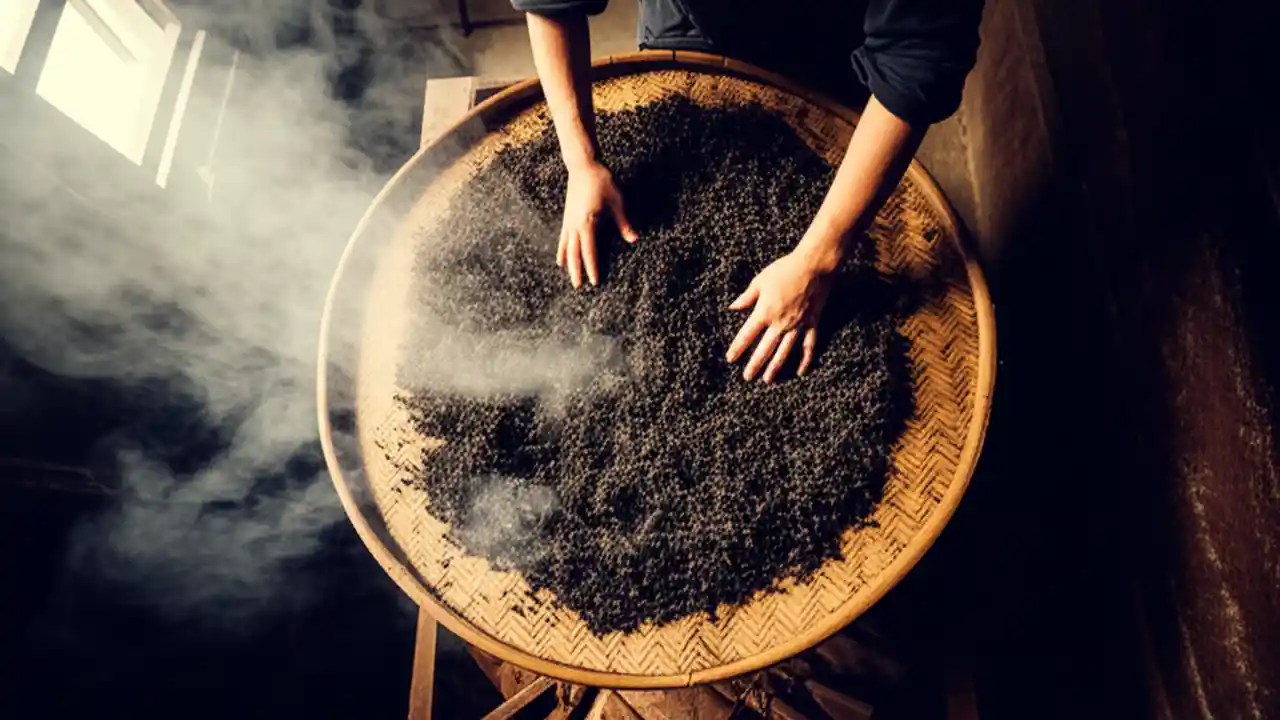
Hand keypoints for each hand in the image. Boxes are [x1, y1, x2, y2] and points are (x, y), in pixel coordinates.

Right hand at [558, 161, 638, 286]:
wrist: (583, 165)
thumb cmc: (601, 181)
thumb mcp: (617, 201)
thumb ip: (623, 222)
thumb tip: (634, 239)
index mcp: (587, 223)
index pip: (589, 251)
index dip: (592, 267)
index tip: (594, 281)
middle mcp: (574, 225)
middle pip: (574, 253)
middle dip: (577, 271)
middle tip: (579, 287)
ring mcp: (568, 222)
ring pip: (566, 248)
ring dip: (568, 264)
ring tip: (570, 278)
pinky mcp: (567, 218)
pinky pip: (562, 239)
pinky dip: (562, 251)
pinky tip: (560, 260)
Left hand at [726, 249, 836, 382]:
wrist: (815, 266)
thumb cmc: (785, 269)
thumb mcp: (760, 281)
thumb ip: (747, 297)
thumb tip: (733, 307)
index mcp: (765, 312)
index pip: (747, 335)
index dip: (738, 348)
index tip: (730, 358)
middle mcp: (781, 323)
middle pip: (765, 349)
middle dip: (754, 364)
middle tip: (747, 377)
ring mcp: (798, 326)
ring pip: (785, 352)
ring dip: (775, 367)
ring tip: (767, 380)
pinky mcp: (813, 324)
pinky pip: (809, 346)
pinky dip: (805, 360)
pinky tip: (800, 372)